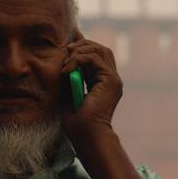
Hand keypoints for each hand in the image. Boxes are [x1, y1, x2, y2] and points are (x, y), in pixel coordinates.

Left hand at [59, 28, 121, 147]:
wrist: (86, 134)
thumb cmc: (76, 121)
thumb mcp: (69, 91)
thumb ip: (70, 75)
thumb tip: (64, 58)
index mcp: (103, 82)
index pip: (96, 55)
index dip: (83, 45)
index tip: (67, 43)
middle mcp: (111, 79)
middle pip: (100, 49)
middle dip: (81, 45)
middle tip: (65, 51)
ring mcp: (113, 79)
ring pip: (99, 50)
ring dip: (80, 51)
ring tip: (66, 62)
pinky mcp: (111, 80)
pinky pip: (94, 58)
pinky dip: (79, 59)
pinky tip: (68, 69)